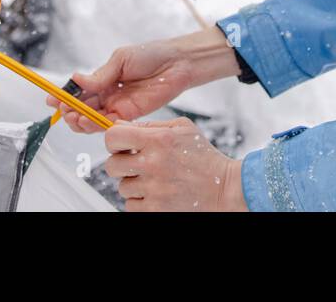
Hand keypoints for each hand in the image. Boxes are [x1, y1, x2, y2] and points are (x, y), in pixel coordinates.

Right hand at [48, 28, 240, 132]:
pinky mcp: (130, 115)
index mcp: (102, 79)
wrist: (177, 63)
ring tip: (76, 118)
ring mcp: (118, 106)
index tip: (52, 100)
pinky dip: (99, 125)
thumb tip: (76, 79)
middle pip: (82, 108)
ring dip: (81, 121)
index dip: (63, 96)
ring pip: (93, 119)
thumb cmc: (151, 55)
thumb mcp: (121, 59)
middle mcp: (107, 94)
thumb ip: (101, 75)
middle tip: (64, 111)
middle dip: (69, 112)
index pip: (78, 90)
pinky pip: (111, 124)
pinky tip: (93, 121)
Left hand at [103, 118, 246, 211]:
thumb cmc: (203, 157)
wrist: (224, 189)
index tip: (121, 145)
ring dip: (133, 184)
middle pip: (111, 165)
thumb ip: (150, 125)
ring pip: (122, 187)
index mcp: (158, 140)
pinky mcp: (155, 210)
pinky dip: (140, 202)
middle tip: (136, 165)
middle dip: (121, 164)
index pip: (113, 137)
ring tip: (154, 180)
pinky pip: (131, 206)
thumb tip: (120, 125)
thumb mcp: (182, 128)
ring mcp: (153, 189)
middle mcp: (153, 164)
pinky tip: (156, 194)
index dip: (114, 141)